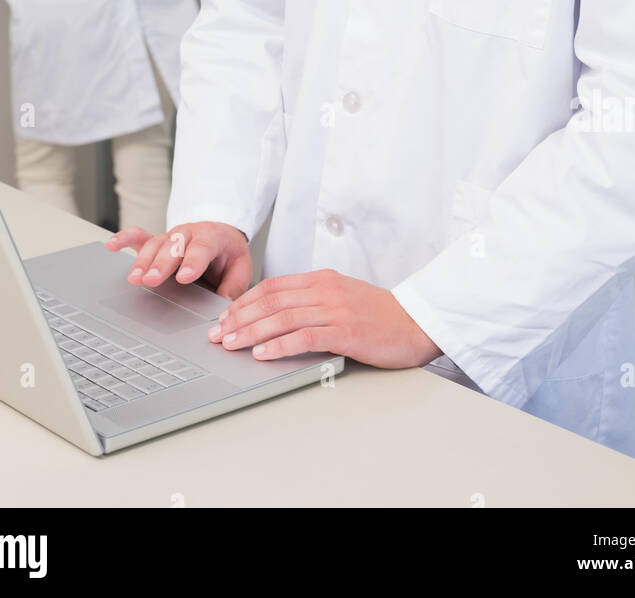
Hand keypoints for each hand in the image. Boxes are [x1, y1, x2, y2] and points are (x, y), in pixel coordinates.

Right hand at [105, 222, 252, 299]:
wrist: (222, 235)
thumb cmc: (229, 254)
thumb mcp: (241, 268)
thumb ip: (233, 286)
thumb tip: (224, 306)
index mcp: (212, 238)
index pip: (202, 248)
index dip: (193, 262)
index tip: (184, 277)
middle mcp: (188, 234)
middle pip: (174, 246)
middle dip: (162, 263)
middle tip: (152, 280)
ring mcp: (170, 237)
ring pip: (155, 244)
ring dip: (143, 260)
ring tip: (134, 278)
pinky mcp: (157, 241)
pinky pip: (139, 236)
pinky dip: (124, 239)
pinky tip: (111, 245)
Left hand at [207, 269, 441, 368]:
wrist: (417, 322)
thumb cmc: (380, 315)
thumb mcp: (343, 297)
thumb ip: (313, 300)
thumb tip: (277, 314)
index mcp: (322, 279)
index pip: (273, 286)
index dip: (244, 301)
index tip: (225, 317)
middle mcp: (325, 290)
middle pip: (271, 300)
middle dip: (239, 317)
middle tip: (217, 334)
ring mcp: (335, 309)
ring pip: (282, 317)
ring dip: (251, 332)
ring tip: (231, 344)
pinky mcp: (346, 331)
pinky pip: (304, 336)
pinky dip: (279, 345)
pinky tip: (262, 354)